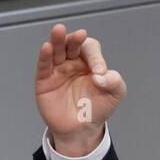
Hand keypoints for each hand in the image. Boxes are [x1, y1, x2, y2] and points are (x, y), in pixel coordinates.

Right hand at [34, 23, 126, 155]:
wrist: (82, 130)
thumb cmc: (97, 109)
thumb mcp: (115, 94)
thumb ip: (114, 82)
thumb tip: (100, 76)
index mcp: (89, 62)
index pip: (90, 49)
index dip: (95, 57)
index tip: (100, 72)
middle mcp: (72, 62)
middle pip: (71, 44)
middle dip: (75, 39)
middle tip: (80, 36)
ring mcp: (58, 70)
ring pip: (56, 50)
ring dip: (57, 40)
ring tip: (59, 30)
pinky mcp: (45, 80)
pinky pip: (44, 65)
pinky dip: (45, 56)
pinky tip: (47, 47)